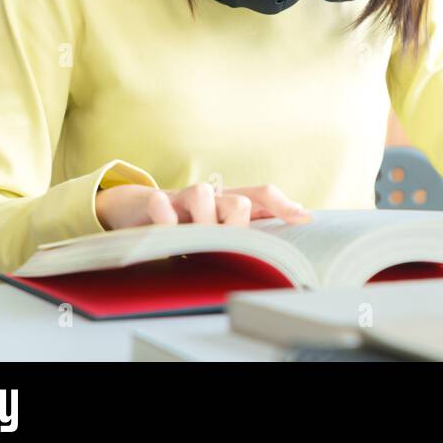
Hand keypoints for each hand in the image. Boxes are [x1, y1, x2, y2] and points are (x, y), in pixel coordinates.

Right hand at [95, 182, 311, 230]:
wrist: (138, 207)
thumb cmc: (187, 221)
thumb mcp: (217, 227)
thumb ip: (249, 227)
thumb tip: (296, 222)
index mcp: (228, 203)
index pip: (262, 196)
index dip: (283, 205)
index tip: (304, 219)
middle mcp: (210, 198)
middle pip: (239, 202)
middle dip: (236, 226)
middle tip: (226, 246)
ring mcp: (182, 198)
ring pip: (202, 195)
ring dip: (203, 222)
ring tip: (195, 241)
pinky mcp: (154, 202)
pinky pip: (162, 204)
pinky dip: (165, 219)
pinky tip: (165, 233)